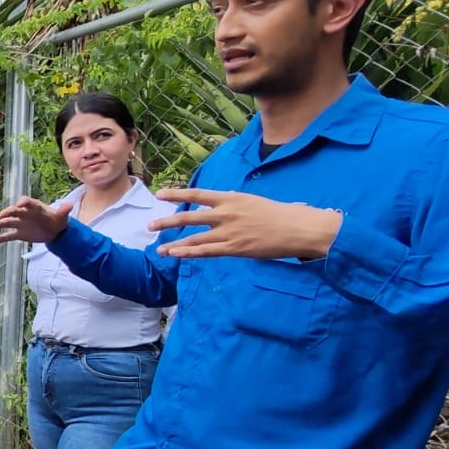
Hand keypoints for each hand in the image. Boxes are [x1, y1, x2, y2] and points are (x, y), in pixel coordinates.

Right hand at [0, 197, 72, 245]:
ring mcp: (21, 224)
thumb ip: (64, 211)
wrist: (55, 232)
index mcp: (34, 207)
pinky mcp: (19, 234)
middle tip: (2, 215)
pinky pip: (8, 236)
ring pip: (8, 223)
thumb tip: (70, 205)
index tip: (19, 204)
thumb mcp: (62, 217)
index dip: (23, 202)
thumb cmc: (57, 221)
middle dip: (8, 212)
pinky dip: (0, 238)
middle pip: (14, 211)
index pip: (27, 202)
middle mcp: (25, 214)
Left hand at [150, 189, 341, 260]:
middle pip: (189, 216)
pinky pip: (207, 252)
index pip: (197, 194)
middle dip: (167, 222)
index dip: (176, 194)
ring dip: (174, 244)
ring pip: (194, 237)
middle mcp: (226, 213)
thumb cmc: (281, 214)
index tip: (159, 194)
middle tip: (149, 225)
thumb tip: (225, 205)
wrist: (299, 228)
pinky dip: (189, 254)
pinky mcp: (235, 248)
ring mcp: (229, 231)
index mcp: (231, 197)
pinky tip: (176, 255)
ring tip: (159, 249)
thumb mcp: (254, 201)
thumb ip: (236, 204)